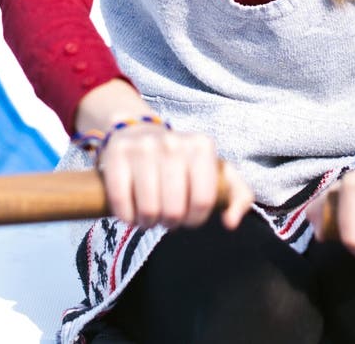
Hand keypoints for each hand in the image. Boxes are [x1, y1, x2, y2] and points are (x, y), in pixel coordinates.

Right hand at [98, 121, 252, 229]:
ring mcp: (144, 146)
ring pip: (148, 209)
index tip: (187, 216)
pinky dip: (126, 216)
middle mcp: (173, 141)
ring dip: (147, 222)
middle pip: (175, 209)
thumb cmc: (180, 161)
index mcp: (201, 145)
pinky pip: (121, 202)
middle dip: (170, 222)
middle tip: (166, 215)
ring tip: (149, 214)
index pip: (203, 200)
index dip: (195, 219)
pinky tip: (131, 211)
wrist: (136, 131)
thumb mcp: (214, 170)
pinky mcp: (117, 153)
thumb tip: (230, 222)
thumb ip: (237, 195)